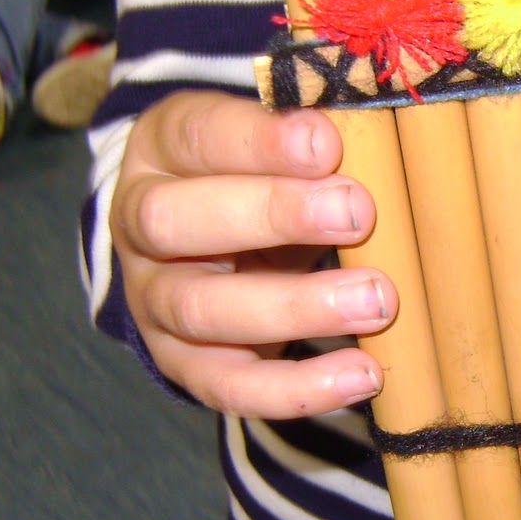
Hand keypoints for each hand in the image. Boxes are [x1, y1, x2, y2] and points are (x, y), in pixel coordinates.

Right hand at [110, 90, 397, 417]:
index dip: (259, 141)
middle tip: (357, 214)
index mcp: (162, 149)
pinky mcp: (185, 365)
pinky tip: (363, 374)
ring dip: (294, 307)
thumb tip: (379, 131)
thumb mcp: (279, 146)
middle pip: (176, 220)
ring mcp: (154, 301)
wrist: (219, 246)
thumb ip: (314, 139)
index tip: (328, 144)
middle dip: (271, 215)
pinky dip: (298, 388)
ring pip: (202, 310)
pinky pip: (230, 387)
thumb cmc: (265, 179)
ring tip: (376, 300)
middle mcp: (141, 224)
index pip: (197, 136)